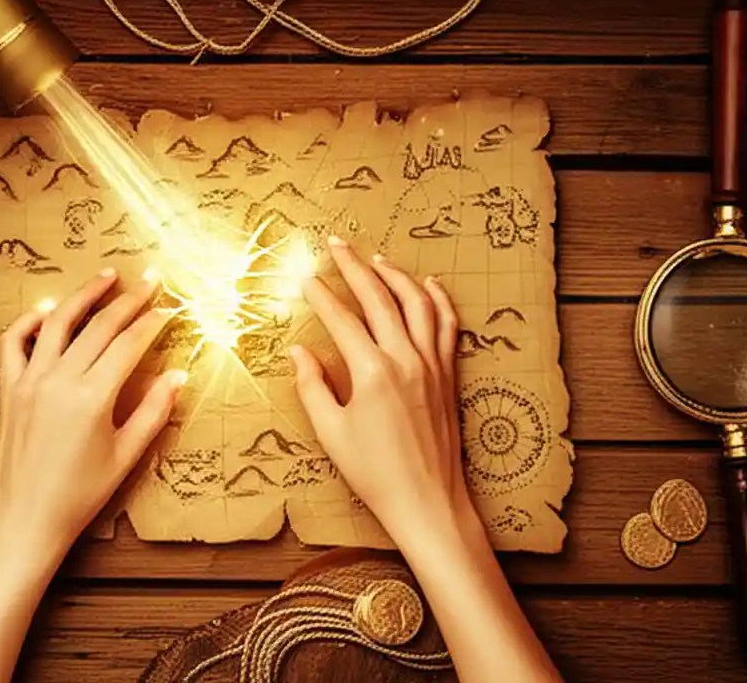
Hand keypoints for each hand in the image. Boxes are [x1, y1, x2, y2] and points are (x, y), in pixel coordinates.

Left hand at [0, 269, 186, 551]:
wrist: (27, 518)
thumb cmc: (80, 495)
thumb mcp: (126, 456)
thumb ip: (153, 411)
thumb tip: (178, 376)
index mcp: (93, 398)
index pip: (129, 344)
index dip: (152, 322)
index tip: (169, 307)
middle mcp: (59, 381)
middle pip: (99, 326)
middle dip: (129, 300)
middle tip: (150, 280)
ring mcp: (30, 381)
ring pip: (59, 322)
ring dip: (84, 295)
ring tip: (106, 276)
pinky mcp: (11, 388)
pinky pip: (16, 341)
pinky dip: (31, 320)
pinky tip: (49, 309)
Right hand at [291, 237, 476, 542]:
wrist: (428, 502)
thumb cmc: (375, 474)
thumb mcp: (331, 433)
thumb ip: (313, 387)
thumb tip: (299, 352)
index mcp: (372, 373)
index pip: (342, 319)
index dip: (321, 296)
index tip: (306, 278)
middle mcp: (406, 359)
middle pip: (379, 298)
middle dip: (354, 267)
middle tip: (335, 244)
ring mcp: (432, 364)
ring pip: (417, 303)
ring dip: (395, 275)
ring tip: (375, 259)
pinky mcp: (448, 375)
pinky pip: (446, 324)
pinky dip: (437, 299)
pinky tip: (426, 284)